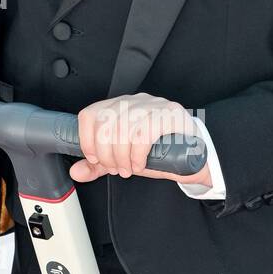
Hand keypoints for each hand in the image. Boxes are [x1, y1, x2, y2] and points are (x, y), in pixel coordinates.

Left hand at [70, 93, 211, 186]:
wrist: (196, 155)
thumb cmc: (160, 152)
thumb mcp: (124, 159)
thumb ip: (100, 165)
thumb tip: (76, 172)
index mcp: (119, 107)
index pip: (91, 113)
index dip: (87, 139)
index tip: (95, 158)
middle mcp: (135, 101)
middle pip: (105, 122)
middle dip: (106, 152)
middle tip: (115, 168)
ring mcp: (154, 105)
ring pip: (123, 127)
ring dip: (121, 156)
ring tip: (128, 169)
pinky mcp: (171, 114)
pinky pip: (144, 132)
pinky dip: (137, 154)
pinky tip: (140, 164)